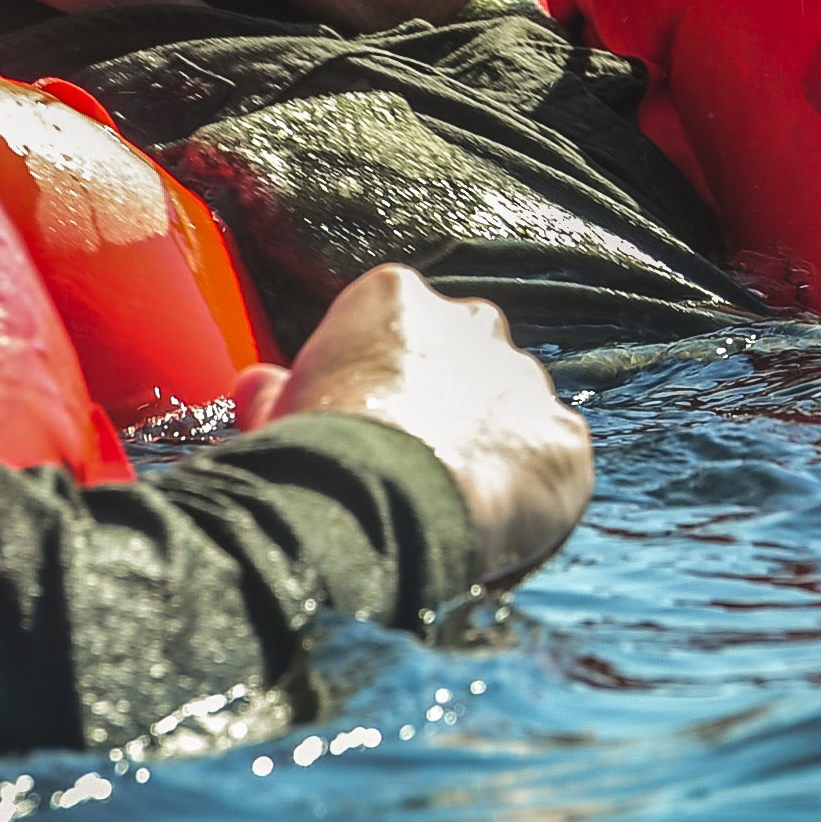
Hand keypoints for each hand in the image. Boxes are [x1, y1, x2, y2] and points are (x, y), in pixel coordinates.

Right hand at [232, 265, 590, 582]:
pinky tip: (495, 523)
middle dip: (444, 401)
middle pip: (462, 358)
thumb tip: (258, 386)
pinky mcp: (562, 438)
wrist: (372, 506)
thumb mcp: (275, 414)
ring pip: (512, 408)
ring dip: (489, 444)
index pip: (393, 329)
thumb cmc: (311, 454)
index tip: (362, 423)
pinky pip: (549, 461)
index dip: (376, 382)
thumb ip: (275, 390)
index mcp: (395, 298)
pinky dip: (529, 489)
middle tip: (412, 461)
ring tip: (449, 502)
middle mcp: (471, 322)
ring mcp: (524, 378)